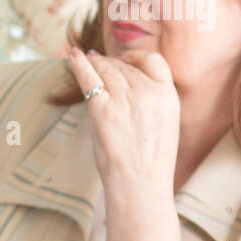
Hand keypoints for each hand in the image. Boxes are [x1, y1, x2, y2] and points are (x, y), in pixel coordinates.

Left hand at [66, 47, 179, 199]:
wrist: (141, 184)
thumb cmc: (150, 160)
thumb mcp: (164, 123)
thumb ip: (150, 100)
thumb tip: (126, 81)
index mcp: (168, 95)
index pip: (153, 61)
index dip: (136, 56)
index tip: (125, 57)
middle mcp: (148, 93)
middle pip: (125, 66)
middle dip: (111, 63)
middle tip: (99, 61)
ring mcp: (124, 100)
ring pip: (107, 70)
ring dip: (96, 63)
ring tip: (87, 58)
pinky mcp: (102, 110)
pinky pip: (89, 79)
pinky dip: (78, 65)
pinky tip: (72, 57)